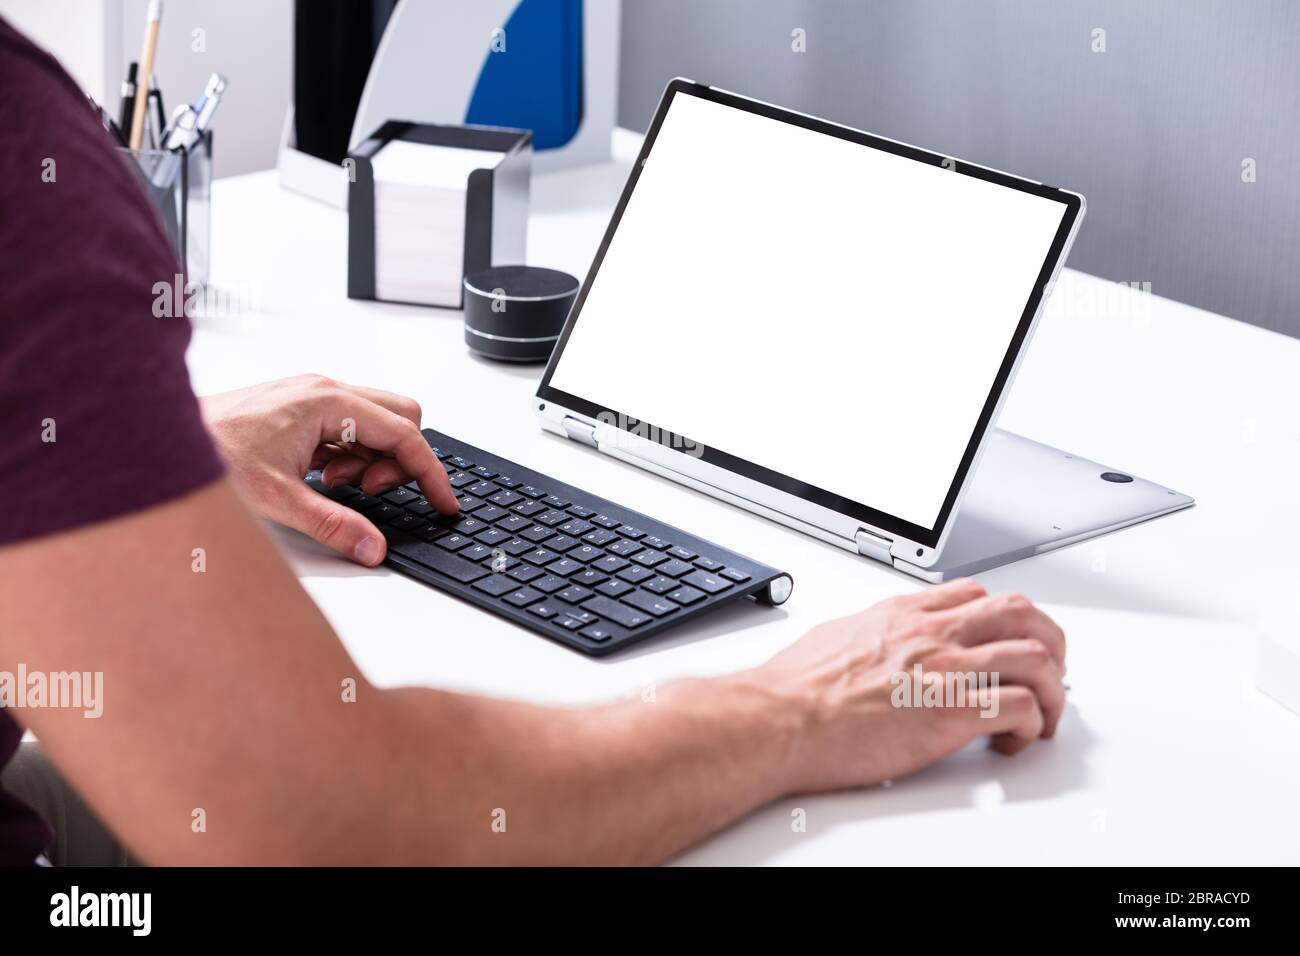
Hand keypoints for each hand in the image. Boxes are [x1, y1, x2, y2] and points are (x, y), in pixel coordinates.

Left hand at [200, 374, 458, 565]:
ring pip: (375, 424)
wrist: (156, 436)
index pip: (404, 434)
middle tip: (371, 494)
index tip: (444, 502)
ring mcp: (312, 397)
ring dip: (370, 461)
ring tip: (335, 488)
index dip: (430, 473)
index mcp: (327, 402)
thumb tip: (372, 547)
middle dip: (399, 461)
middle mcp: (324, 391)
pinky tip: (320, 478)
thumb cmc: (207, 451)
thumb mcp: (277, 499)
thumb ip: (333, 525)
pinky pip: (349, 429)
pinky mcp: (301, 409)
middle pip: (400, 418)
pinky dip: (348, 456)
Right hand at [752, 579, 1065, 793]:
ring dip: (1052, 690)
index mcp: (904, 613)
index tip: (1007, 640)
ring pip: (1037, 659)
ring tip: (1044, 714)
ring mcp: (947, 670)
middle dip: (1047, 642)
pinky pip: (1022, 708)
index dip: (1004, 618)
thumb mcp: (838, 636)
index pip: (975, 595)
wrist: (782, 717)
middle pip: (1021, 615)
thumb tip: (873, 644)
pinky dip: (1032, 726)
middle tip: (1048, 671)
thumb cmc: (797, 687)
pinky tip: (1014, 740)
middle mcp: (933, 634)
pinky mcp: (953, 712)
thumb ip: (869, 634)